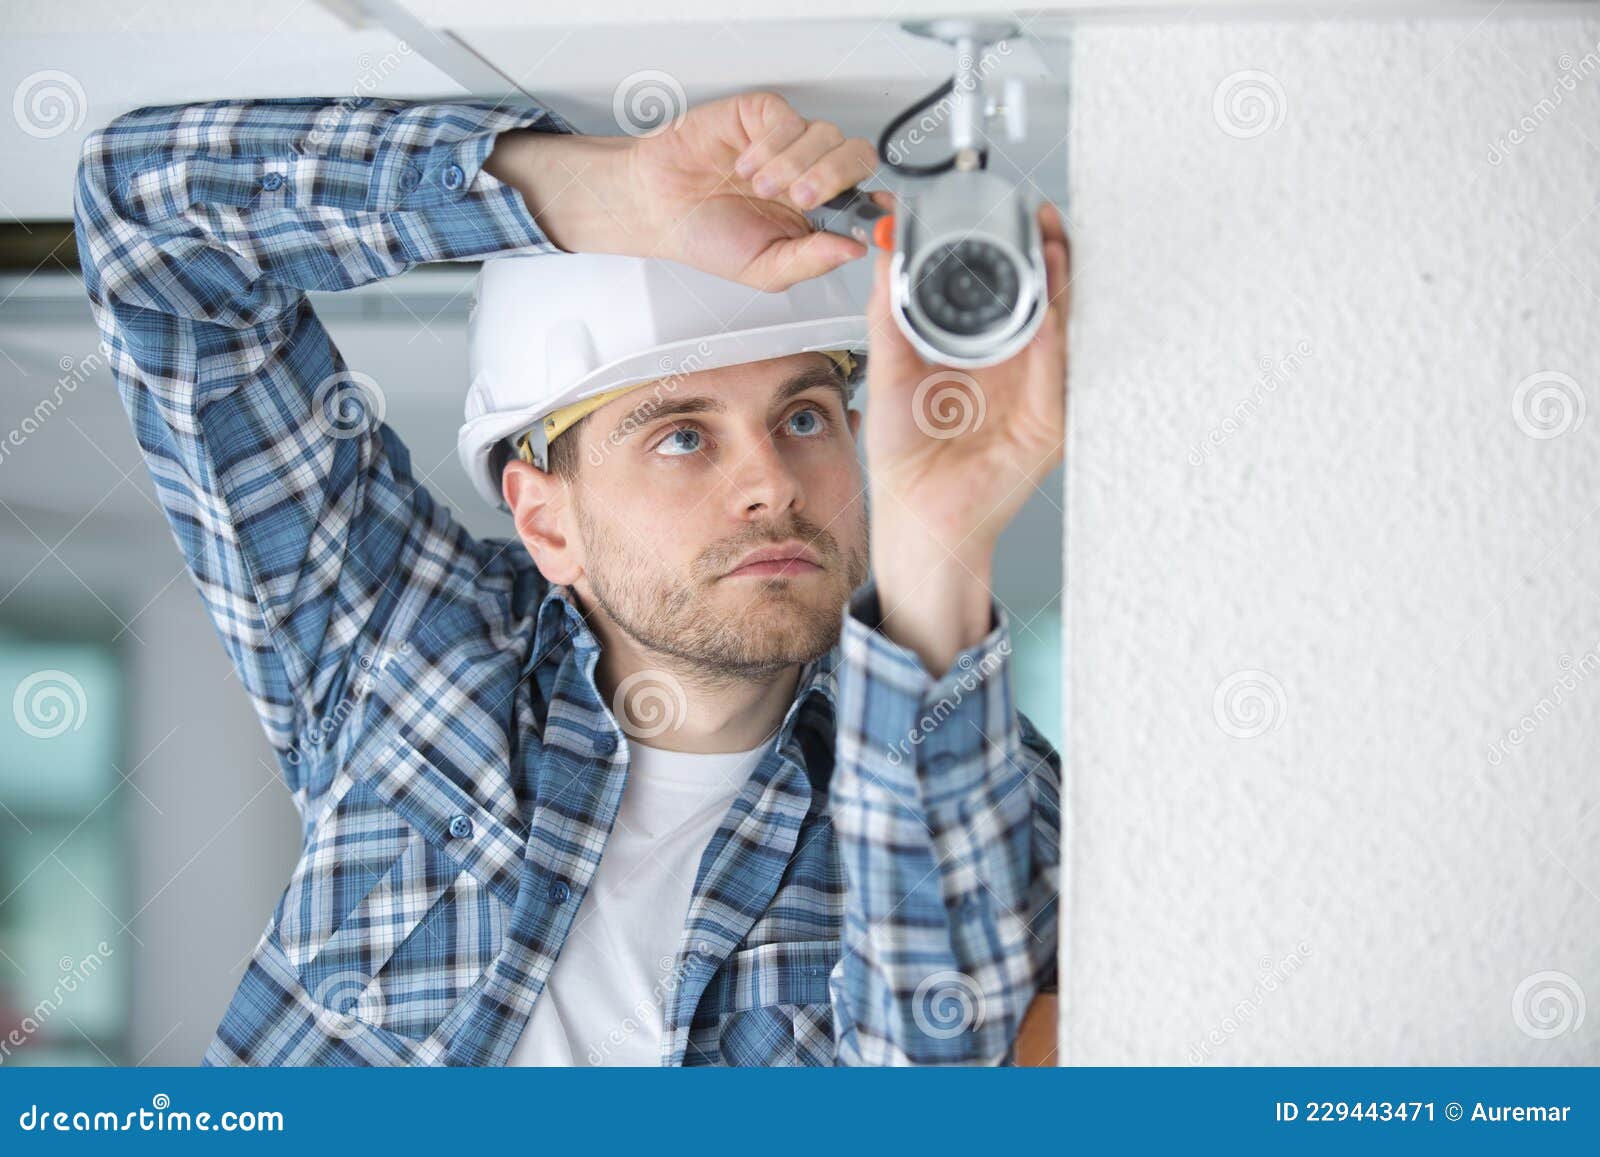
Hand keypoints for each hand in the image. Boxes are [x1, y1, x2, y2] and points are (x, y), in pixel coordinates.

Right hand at [487, 91, 878, 289]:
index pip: (867, 197)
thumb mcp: (765, 269)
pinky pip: (787, 119)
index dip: (878, 203)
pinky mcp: (762, 116)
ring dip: (796, 165)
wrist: (657, 207)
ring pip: (826, 136)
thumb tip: (855, 251)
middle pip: (857, 157)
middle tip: (803, 200)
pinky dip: (770, 145)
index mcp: (819, 213)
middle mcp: (811, 174)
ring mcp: (789, 142)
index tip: (876, 213)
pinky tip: (746, 166)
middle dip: (836, 178)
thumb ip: (811, 261)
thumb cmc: (708, 236)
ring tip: (762, 187)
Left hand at [863, 199, 1070, 674]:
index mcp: (978, 349)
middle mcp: (1013, 366)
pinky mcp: (1048, 422)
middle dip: (1047, 254)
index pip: (1005, 286)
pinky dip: (1055, 335)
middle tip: (1040, 216)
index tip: (1004, 212)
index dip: (1009, 247)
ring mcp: (1036, 391)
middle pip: (1043, 297)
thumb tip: (885, 247)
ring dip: (1061, 284)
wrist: (917, 516)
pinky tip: (1050, 305)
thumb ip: (889, 307)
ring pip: (1060, 325)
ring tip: (1053, 244)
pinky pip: (1057, 370)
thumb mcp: (890, 364)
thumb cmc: (907, 455)